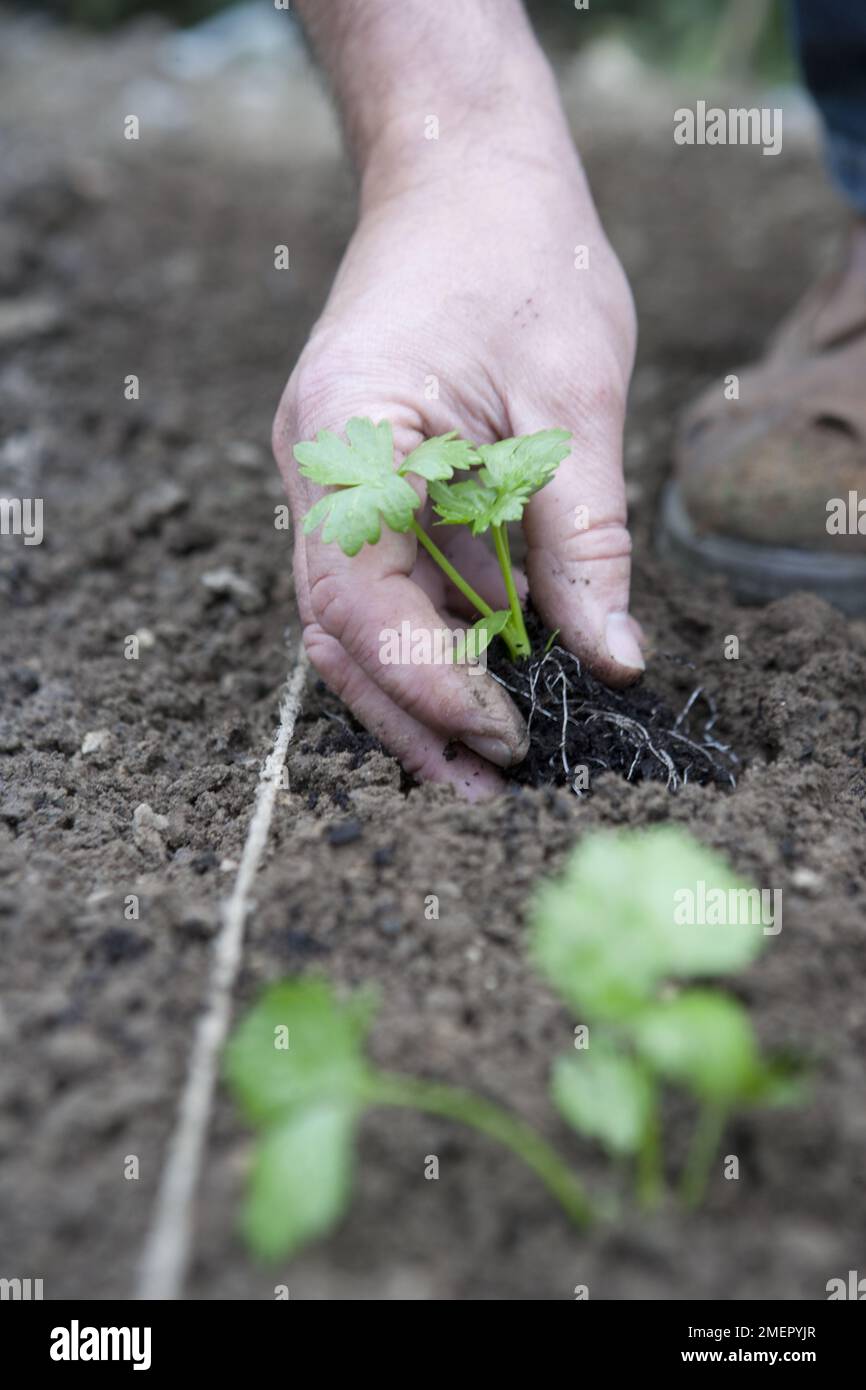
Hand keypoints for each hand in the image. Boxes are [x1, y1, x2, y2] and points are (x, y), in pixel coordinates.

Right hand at [273, 96, 640, 797]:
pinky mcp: (358, 485)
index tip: (507, 735)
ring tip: (480, 763)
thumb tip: (611, 660)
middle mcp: (315, 470)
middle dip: (411, 717)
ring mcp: (326, 480)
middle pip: (337, 631)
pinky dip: (423, 640)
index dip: (430, 682)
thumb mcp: (574, 402)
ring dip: (411, 693)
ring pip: (348, 621)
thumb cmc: (519, 258)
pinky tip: (474, 685)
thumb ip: (582, 538)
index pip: (360, 599)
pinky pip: (376, 584)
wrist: (463, 174)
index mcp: (348, 435)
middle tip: (488, 790)